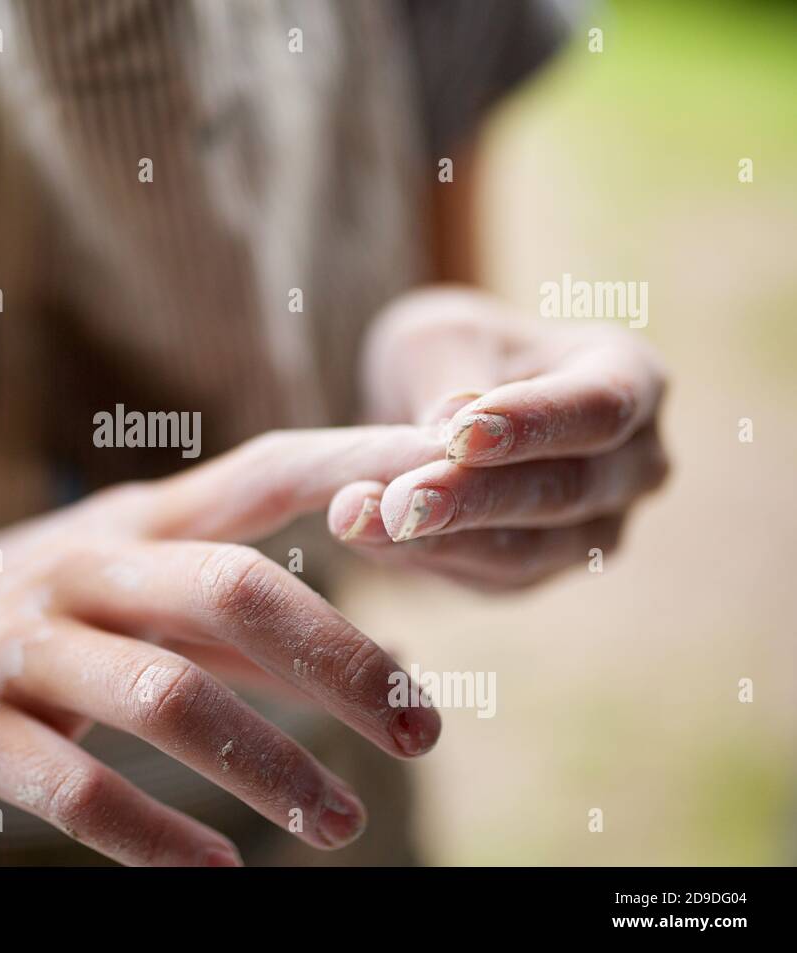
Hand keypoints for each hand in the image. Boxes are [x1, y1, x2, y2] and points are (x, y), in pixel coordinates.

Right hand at [0, 426, 447, 865]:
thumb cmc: (40, 607)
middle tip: (423, 730)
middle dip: (341, 660)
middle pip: (234, 591)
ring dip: (268, 768)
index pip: (266, 470)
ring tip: (341, 826)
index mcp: (141, 521)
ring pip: (166, 698)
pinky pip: (76, 786)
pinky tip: (218, 877)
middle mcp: (88, 566)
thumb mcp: (135, 586)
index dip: (359, 461)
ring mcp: (25, 643)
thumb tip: (386, 656)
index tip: (456, 476)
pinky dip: (154, 836)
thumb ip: (244, 616)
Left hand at [328, 287, 668, 589]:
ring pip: (526, 551)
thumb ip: (449, 378)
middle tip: (399, 498)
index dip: (533, 424)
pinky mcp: (538, 574)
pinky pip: (484, 577)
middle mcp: (635, 462)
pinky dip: (420, 558)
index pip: (599, 407)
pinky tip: (363, 536)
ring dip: (438, 539)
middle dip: (474, 496)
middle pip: (566, 489)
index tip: (461, 435)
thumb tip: (448, 427)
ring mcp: (597, 529)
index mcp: (631, 376)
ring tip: (357, 519)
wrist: (436, 405)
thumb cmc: (453, 352)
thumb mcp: (441, 337)